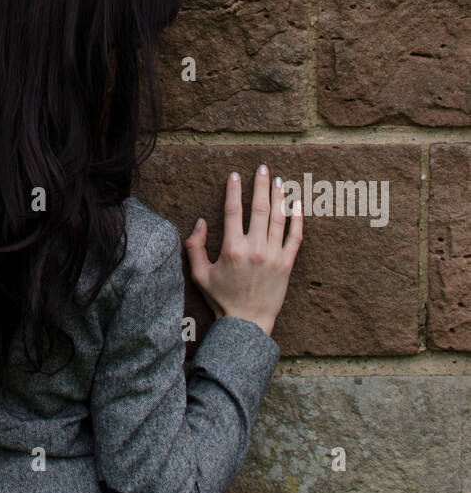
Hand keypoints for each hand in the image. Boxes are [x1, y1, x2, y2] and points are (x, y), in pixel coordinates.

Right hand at [184, 166, 302, 338]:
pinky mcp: (287, 265)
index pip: (233, 210)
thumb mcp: (199, 274)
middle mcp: (254, 248)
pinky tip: (296, 204)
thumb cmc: (222, 299)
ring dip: (279, 196)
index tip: (235, 175)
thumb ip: (194, 246)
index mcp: (232, 248)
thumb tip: (200, 222)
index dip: (234, 190)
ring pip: (278, 218)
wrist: (247, 323)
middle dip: (261, 185)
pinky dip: (297, 220)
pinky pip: (295, 237)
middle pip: (259, 208)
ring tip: (279, 180)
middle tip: (263, 168)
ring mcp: (273, 256)